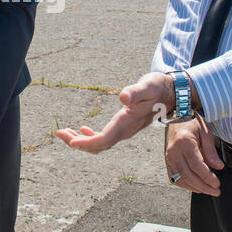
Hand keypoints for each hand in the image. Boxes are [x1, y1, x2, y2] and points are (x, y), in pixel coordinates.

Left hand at [56, 72, 172, 153]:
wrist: (171, 93)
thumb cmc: (158, 88)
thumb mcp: (147, 86)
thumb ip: (135, 92)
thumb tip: (122, 97)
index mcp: (126, 124)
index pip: (104, 140)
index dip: (86, 143)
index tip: (70, 141)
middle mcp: (124, 132)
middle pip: (98, 146)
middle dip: (77, 142)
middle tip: (60, 133)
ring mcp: (124, 131)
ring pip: (100, 144)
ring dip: (81, 140)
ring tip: (65, 133)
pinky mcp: (123, 127)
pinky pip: (104, 138)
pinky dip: (90, 137)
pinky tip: (82, 129)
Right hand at [164, 115, 222, 195]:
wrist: (176, 117)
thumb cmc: (191, 122)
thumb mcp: (205, 132)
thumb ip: (211, 151)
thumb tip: (218, 167)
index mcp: (184, 141)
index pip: (196, 165)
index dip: (207, 177)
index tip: (217, 184)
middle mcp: (173, 151)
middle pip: (188, 175)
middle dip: (204, 186)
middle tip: (216, 191)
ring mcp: (168, 158)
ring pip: (181, 179)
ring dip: (196, 188)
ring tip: (208, 190)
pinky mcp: (167, 162)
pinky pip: (175, 178)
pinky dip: (186, 185)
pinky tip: (196, 187)